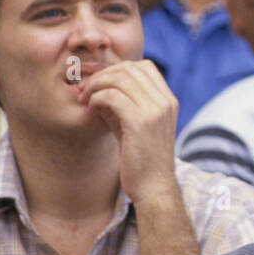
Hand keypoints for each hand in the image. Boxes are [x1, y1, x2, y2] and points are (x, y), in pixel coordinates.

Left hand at [76, 60, 180, 205]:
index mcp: (168, 100)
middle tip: (86, 88)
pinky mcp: (140, 122)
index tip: (99, 81)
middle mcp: (165, 101)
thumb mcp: (135, 125)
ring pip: (119, 78)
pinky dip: (97, 98)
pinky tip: (91, 109)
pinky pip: (112, 96)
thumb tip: (97, 85)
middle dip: (103, 74)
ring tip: (85, 98)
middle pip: (130, 68)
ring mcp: (155, 111)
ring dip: (96, 84)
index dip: (118, 68)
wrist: (154, 188)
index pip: (144, 67)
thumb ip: (122, 103)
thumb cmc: (141, 158)